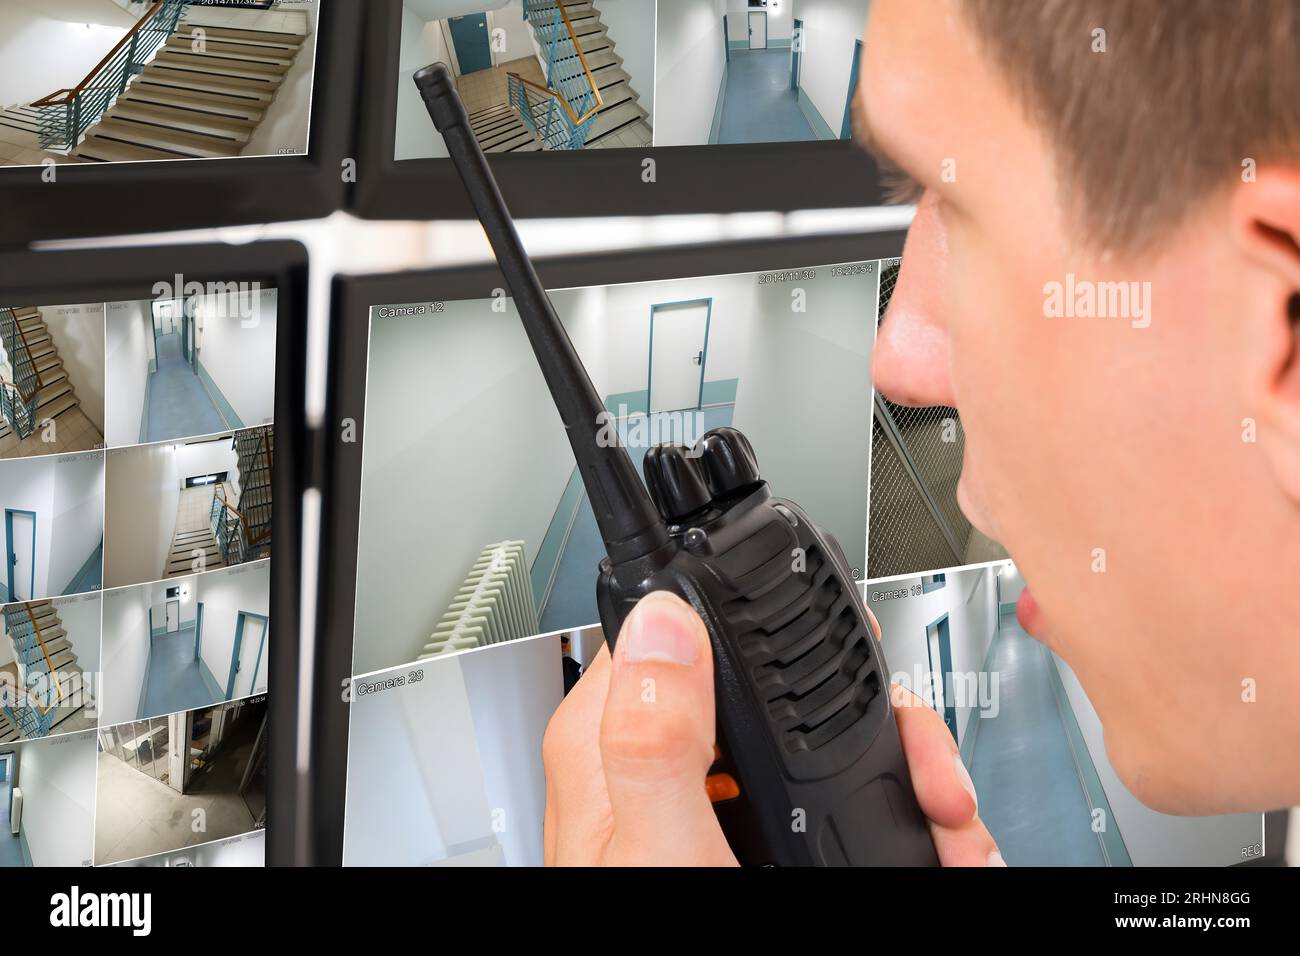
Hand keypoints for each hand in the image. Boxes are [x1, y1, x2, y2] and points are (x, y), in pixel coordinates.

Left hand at [542, 590, 1004, 865]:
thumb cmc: (646, 936)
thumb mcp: (659, 848)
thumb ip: (657, 736)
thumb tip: (666, 621)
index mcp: (615, 740)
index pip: (685, 630)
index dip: (770, 630)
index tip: (852, 655)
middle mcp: (663, 762)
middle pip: (777, 687)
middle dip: (870, 720)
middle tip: (920, 769)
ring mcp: (713, 803)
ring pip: (819, 742)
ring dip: (898, 773)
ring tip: (943, 820)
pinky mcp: (752, 838)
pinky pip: (827, 797)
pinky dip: (886, 816)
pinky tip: (926, 847)